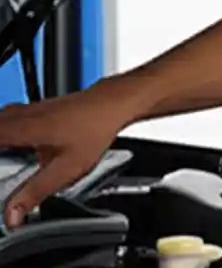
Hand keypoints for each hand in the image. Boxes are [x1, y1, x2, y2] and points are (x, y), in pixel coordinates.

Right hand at [0, 77, 138, 226]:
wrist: (115, 103)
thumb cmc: (95, 128)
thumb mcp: (65, 169)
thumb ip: (36, 191)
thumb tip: (13, 214)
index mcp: (21, 129)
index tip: (2, 173)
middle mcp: (21, 115)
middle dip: (0, 154)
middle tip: (6, 169)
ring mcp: (30, 109)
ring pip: (1, 123)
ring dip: (2, 141)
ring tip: (10, 160)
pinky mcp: (40, 108)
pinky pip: (13, 119)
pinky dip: (9, 132)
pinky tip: (22, 146)